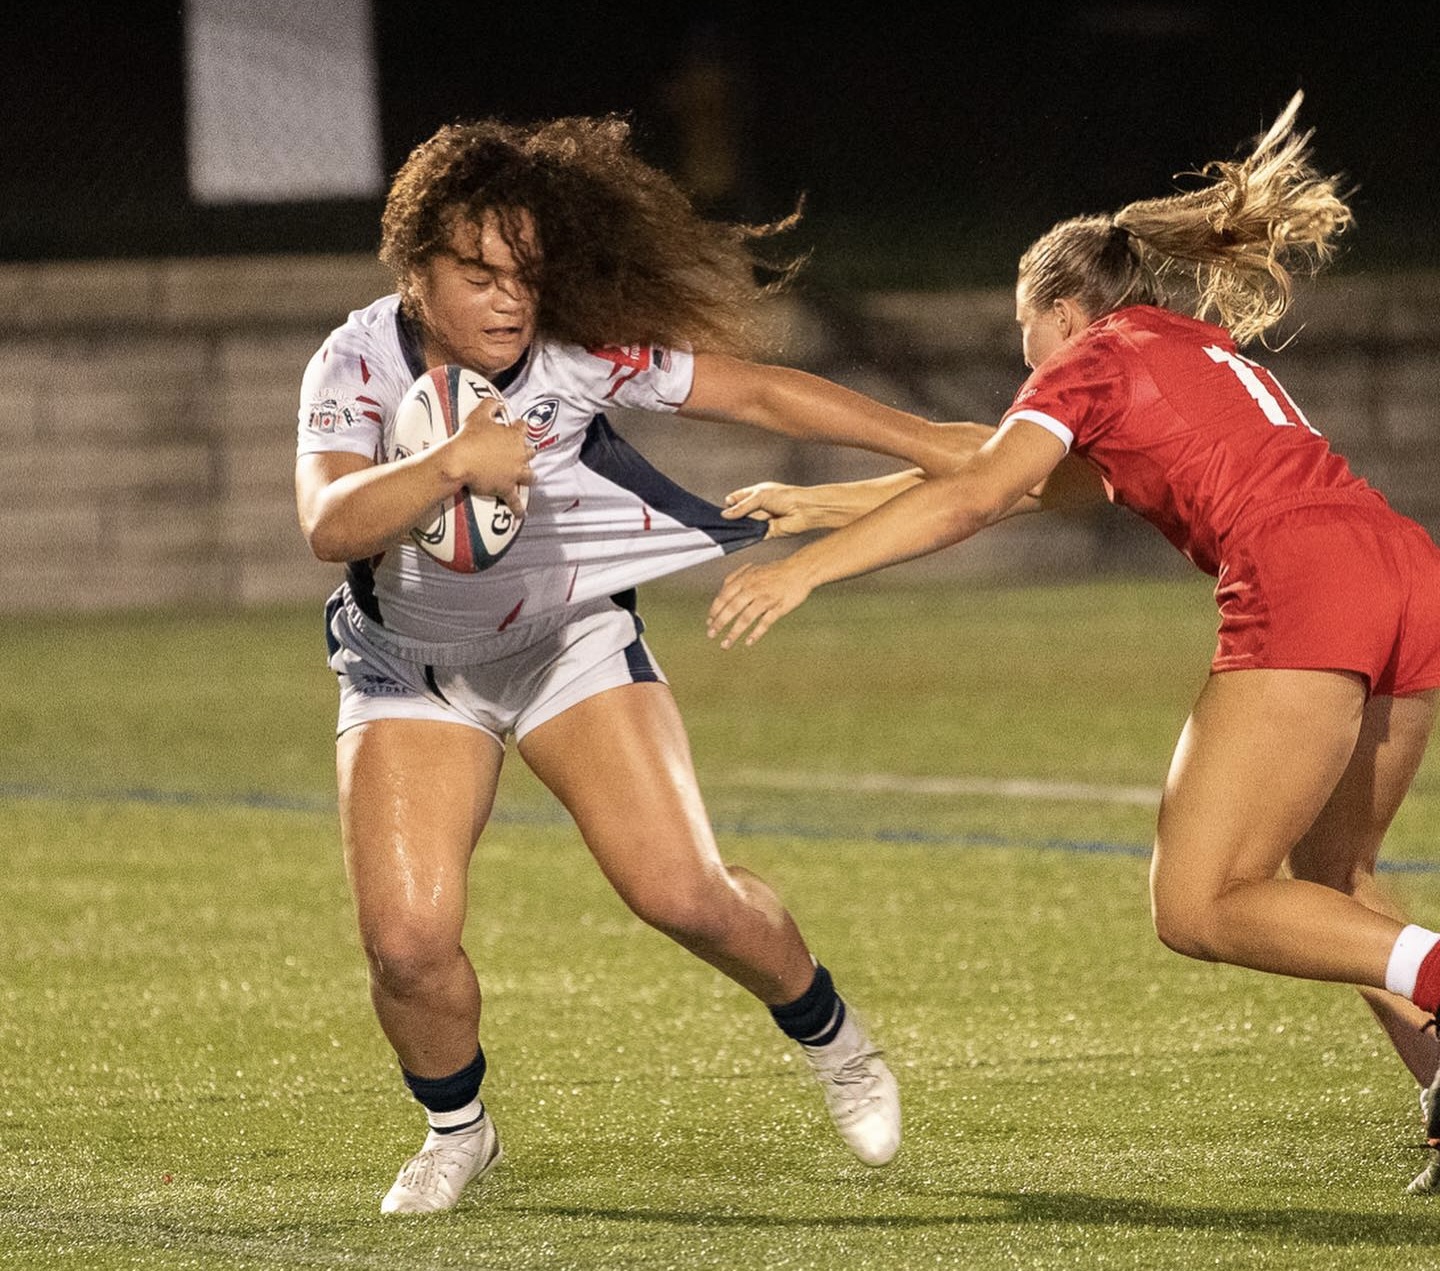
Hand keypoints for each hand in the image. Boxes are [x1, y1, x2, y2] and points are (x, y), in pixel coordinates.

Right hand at [442, 399, 534, 516]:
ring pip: (529, 475)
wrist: (461, 460)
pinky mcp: (506, 488)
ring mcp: (514, 472)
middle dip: (527, 452)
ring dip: (530, 476)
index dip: (520, 427)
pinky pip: (515, 501)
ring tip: (529, 478)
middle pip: (530, 452)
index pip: (523, 428)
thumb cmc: (468, 437)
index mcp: (513, 436)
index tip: (518, 427)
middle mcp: (518, 454)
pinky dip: (518, 509)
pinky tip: (522, 514)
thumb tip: (498, 402)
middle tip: (522, 453)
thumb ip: (490, 405)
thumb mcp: (478, 414)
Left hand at [707, 559, 812, 647]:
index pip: (724, 596)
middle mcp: (753, 588)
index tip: (709, 621)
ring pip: (746, 617)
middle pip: (732, 608)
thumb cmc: (776, 571)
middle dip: (719, 623)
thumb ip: (736, 578)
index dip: (715, 610)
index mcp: (745, 579)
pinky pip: (765, 622)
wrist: (800, 569)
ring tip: (726, 644)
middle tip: (711, 635)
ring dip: (734, 632)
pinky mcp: (779, 607)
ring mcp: (766, 598)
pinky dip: (756, 633)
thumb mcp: (753, 569)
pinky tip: (749, 642)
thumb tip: (721, 590)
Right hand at [721, 482, 812, 537]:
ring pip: (744, 525)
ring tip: (729, 528)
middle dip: (731, 517)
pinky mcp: (765, 532)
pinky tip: (739, 536)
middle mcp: (757, 507)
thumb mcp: (759, 497)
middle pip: (738, 513)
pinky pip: (752, 535)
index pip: (735, 499)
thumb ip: (742, 507)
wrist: (804, 510)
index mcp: (755, 494)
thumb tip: (725, 515)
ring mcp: (761, 520)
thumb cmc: (786, 497)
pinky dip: (746, 537)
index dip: (729, 504)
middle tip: (723, 521)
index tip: (722, 510)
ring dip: (738, 527)